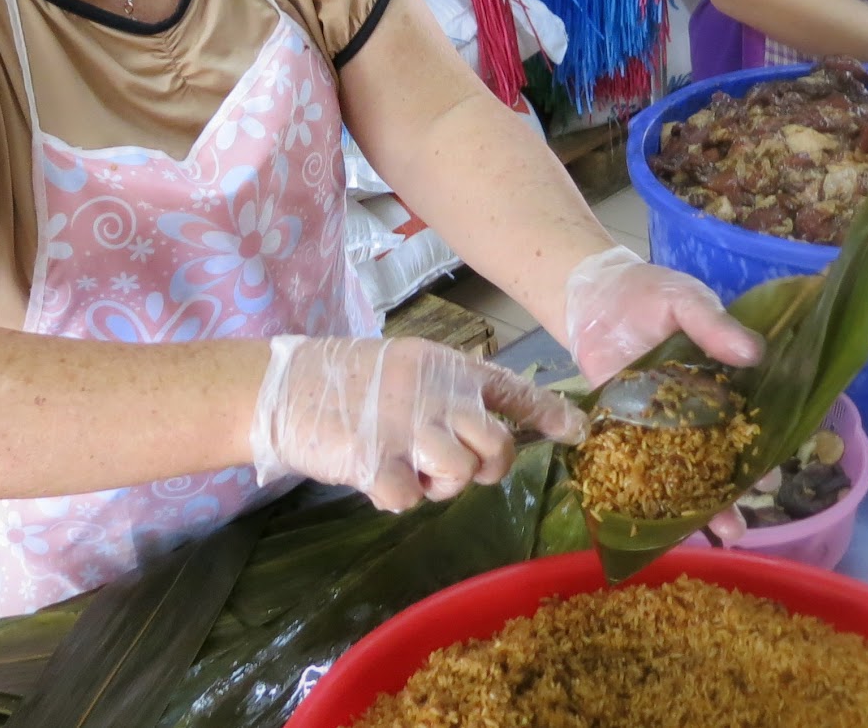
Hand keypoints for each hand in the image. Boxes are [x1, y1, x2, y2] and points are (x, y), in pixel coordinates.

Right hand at [249, 336, 585, 511]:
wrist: (289, 386)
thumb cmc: (352, 380)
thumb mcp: (411, 368)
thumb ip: (449, 394)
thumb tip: (487, 431)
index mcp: (449, 368)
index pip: (513, 391)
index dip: (550, 414)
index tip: (579, 432)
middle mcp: (438, 395)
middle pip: (497, 445)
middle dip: (486, 467)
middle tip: (453, 467)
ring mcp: (409, 427)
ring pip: (460, 476)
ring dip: (438, 485)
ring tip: (408, 468)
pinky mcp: (378, 460)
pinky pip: (408, 500)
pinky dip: (395, 498)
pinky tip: (375, 475)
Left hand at [563, 246, 761, 539]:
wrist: (593, 298)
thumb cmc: (648, 293)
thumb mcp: (685, 300)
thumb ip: (713, 325)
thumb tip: (753, 351)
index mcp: (722, 381)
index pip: (754, 418)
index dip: (769, 446)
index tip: (779, 470)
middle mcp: (698, 411)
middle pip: (724, 456)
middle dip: (737, 490)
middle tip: (745, 517)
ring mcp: (662, 425)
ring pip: (687, 470)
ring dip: (702, 505)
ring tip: (721, 535)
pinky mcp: (625, 430)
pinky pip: (641, 465)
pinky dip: (650, 494)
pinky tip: (661, 523)